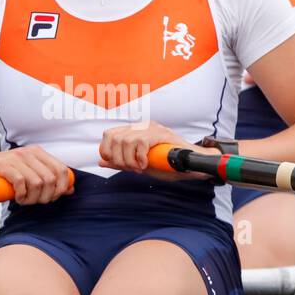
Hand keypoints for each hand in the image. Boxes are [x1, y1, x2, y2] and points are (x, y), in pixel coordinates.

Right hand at [0, 145, 72, 204]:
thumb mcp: (26, 174)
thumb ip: (46, 179)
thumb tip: (69, 189)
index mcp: (37, 153)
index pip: (62, 170)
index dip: (62, 187)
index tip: (53, 197)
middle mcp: (29, 153)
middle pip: (51, 179)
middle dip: (46, 196)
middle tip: (35, 201)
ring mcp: (16, 158)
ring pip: (38, 182)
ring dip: (33, 197)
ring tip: (24, 200)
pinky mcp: (3, 165)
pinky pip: (21, 182)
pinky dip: (21, 194)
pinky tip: (16, 197)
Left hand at [98, 121, 217, 178]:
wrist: (192, 166)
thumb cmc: (168, 165)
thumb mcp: (140, 165)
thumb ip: (121, 162)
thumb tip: (101, 160)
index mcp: (135, 132)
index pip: (109, 135)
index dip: (108, 151)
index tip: (119, 164)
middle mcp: (142, 126)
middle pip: (114, 137)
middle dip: (118, 158)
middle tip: (131, 168)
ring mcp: (152, 128)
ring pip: (126, 140)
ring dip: (129, 159)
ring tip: (140, 167)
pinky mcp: (162, 133)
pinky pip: (141, 142)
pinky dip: (140, 157)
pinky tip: (146, 164)